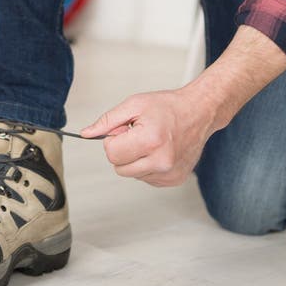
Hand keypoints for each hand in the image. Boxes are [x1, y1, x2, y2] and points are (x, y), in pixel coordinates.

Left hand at [81, 88, 216, 186]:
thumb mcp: (134, 105)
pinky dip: (147, 165)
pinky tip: (159, 150)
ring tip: (151, 140)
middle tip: (138, 133)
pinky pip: (146, 178)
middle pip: (119, 167)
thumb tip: (87, 134)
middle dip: (123, 150)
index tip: (125, 129)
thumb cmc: (169, 106)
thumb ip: (108, 120)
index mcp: (150, 141)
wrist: (199, 112)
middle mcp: (161, 161)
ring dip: (136, 158)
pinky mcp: (174, 180)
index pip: (111, 153)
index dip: (114, 139)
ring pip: (132, 174)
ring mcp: (169, 174)